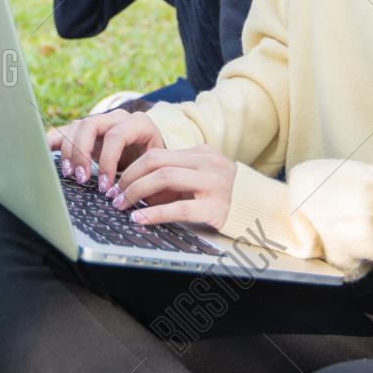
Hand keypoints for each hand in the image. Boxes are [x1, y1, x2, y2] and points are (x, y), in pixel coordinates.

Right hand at [47, 109, 165, 194]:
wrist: (154, 152)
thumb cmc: (154, 164)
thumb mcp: (154, 168)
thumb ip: (142, 176)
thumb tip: (127, 197)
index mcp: (139, 124)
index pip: (116, 136)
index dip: (108, 161)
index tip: (105, 187)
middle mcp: (117, 117)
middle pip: (90, 126)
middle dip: (82, 154)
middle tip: (82, 179)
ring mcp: (101, 121)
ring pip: (77, 127)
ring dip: (69, 151)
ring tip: (69, 173)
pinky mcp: (87, 130)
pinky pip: (67, 130)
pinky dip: (55, 140)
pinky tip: (45, 151)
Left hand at [112, 145, 236, 229]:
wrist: (257, 209)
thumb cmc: (222, 196)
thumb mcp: (199, 179)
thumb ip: (173, 178)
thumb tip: (135, 189)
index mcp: (201, 153)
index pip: (157, 154)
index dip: (132, 168)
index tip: (117, 183)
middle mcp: (207, 163)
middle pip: (157, 162)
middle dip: (130, 178)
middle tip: (114, 195)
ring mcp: (212, 184)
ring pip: (165, 178)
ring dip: (137, 192)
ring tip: (122, 205)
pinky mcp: (215, 207)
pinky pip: (179, 208)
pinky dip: (155, 213)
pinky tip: (140, 219)